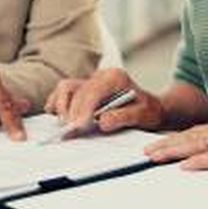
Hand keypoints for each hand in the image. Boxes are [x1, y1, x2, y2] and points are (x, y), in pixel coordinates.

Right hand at [45, 68, 163, 135]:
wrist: (149, 108)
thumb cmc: (147, 111)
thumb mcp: (143, 115)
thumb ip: (124, 117)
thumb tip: (102, 122)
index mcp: (115, 76)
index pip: (93, 90)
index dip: (83, 108)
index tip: (78, 126)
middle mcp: (100, 75)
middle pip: (76, 90)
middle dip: (71, 112)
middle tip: (69, 133)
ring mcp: (90, 81)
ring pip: (66, 87)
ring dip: (62, 107)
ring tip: (64, 127)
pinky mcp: (83, 89)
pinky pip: (63, 93)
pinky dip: (58, 104)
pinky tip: (60, 119)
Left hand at [144, 117, 207, 170]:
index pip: (201, 130)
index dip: (179, 138)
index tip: (160, 145)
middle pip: (193, 134)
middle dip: (167, 143)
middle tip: (146, 152)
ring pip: (199, 143)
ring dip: (174, 150)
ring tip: (153, 158)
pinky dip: (199, 160)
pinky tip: (184, 166)